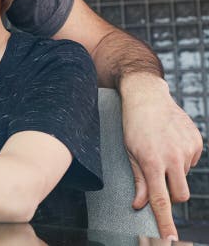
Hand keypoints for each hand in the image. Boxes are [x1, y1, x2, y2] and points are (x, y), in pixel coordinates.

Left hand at [120, 74, 203, 239]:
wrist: (147, 96)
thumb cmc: (133, 125)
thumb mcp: (129, 153)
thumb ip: (138, 181)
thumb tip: (140, 206)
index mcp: (153, 161)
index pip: (160, 199)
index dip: (165, 221)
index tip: (169, 238)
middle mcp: (173, 157)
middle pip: (180, 195)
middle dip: (172, 196)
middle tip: (158, 180)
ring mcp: (188, 149)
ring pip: (184, 177)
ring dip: (174, 171)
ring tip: (160, 149)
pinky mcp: (197, 141)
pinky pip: (191, 161)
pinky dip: (181, 158)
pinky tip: (170, 142)